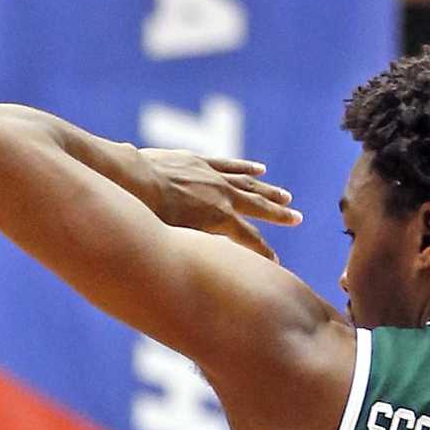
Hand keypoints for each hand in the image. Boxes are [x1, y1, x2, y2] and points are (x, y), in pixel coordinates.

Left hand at [132, 148, 302, 260]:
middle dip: (278, 215)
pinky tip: (260, 170)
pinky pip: (230, 165)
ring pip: (249, 184)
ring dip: (268, 191)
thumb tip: (206, 268)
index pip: (250, 239)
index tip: (276, 264)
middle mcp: (223, 196)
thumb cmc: (148, 216)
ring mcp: (213, 176)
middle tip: (297, 218)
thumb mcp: (176, 240)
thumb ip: (196, 250)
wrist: (131, 180)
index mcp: (219, 219)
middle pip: (258, 208)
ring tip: (286, 197)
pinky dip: (246, 168)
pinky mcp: (200, 161)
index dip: (264, 253)